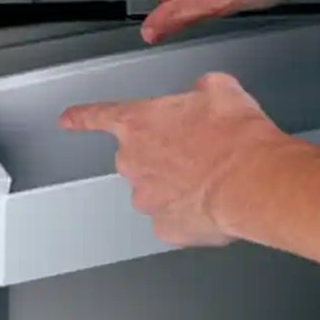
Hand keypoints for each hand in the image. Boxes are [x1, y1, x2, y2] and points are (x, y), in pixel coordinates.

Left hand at [59, 73, 296, 246]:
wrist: (253, 181)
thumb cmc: (235, 135)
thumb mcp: (220, 91)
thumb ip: (199, 91)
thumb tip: (202, 96)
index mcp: (138, 124)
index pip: (99, 116)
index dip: (81, 117)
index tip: (66, 120)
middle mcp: (133, 162)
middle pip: (138, 157)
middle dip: (163, 156)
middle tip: (198, 154)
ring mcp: (146, 199)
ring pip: (157, 190)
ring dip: (178, 185)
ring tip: (212, 179)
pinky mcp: (165, 229)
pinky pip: (174, 218)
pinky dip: (191, 212)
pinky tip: (212, 203)